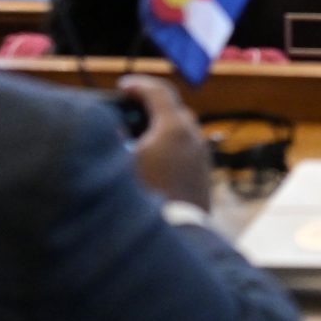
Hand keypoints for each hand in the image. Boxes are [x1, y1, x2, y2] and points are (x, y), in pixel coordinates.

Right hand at [120, 74, 213, 209]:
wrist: (175, 235)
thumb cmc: (144, 197)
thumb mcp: (121, 164)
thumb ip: (117, 140)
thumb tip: (117, 131)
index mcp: (175, 126)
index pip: (159, 91)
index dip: (139, 85)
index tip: (124, 85)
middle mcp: (194, 136)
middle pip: (171, 111)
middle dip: (149, 108)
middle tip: (127, 112)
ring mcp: (202, 156)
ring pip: (180, 132)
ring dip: (159, 131)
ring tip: (136, 141)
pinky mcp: (203, 176)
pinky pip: (185, 151)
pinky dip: (168, 148)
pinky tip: (151, 162)